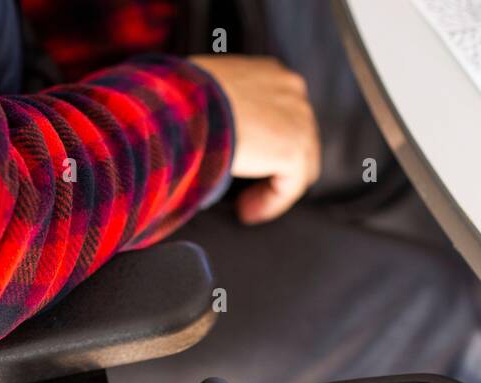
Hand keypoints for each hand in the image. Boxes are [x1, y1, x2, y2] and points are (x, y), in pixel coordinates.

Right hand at [190, 55, 319, 223]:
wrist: (181, 105)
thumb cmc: (181, 97)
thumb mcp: (208, 90)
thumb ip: (226, 104)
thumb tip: (216, 129)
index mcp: (272, 73)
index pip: (284, 115)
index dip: (268, 145)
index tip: (246, 164)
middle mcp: (293, 91)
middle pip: (298, 141)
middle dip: (274, 169)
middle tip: (246, 192)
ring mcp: (299, 120)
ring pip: (297, 167)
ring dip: (271, 190)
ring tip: (246, 207)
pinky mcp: (293, 150)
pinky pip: (289, 187)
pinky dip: (270, 203)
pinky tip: (248, 212)